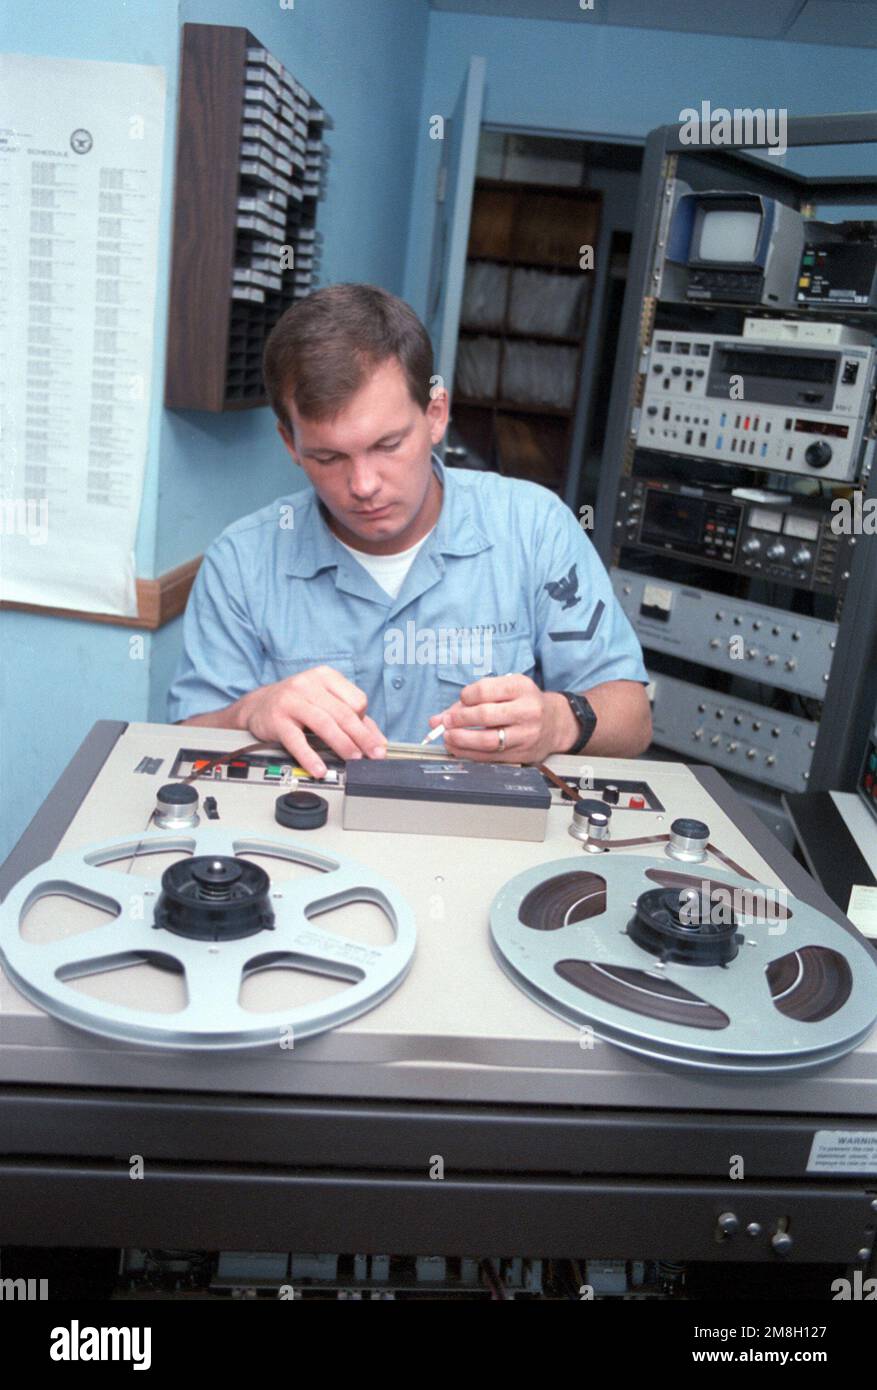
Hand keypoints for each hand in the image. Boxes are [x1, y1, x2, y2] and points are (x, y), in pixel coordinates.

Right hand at [236, 665, 386, 776]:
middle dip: (362, 737)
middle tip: (373, 755)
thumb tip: (379, 742)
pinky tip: (320, 768)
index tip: (369, 741)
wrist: (258, 706)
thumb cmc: (298, 703)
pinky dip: (310, 756)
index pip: (356, 700)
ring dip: (342, 744)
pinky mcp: (277, 719)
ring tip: (353, 760)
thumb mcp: (326, 703)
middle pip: (343, 713)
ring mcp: (291, 700)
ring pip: (324, 724)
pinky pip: (296, 740)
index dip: (365, 722)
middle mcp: (308, 684)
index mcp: (326, 677)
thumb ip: (353, 719)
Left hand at [428, 674, 576, 763]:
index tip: (460, 701)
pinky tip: (458, 749)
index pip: (485, 690)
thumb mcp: (506, 690)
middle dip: (459, 720)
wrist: (556, 724)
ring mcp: (526, 734)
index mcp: (521, 687)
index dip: (465, 697)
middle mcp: (527, 710)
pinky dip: (469, 754)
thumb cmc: (525, 703)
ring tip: (448, 737)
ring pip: (487, 740)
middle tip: (446, 722)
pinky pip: (490, 757)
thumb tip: (438, 718)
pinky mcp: (522, 754)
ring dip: (461, 740)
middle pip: (485, 715)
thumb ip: (473, 700)